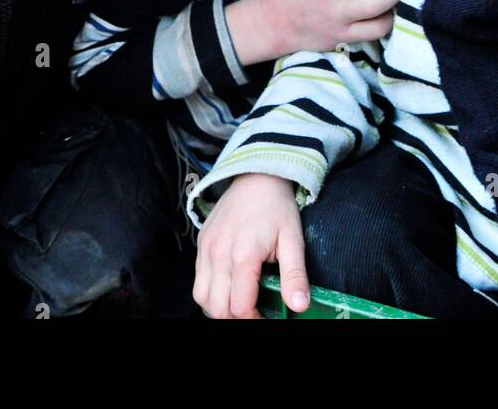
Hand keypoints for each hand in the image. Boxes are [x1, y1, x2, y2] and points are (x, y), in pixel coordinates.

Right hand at [193, 174, 310, 318]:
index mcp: (243, 256)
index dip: (254, 320)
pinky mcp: (201, 243)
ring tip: (240, 302)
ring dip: (219, 308)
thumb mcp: (293, 239)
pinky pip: (197, 280)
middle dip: (236, 318)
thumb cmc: (277, 207)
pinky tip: (229, 286)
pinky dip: (210, 292)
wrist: (257, 175)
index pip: (239, 308)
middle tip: (255, 311)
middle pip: (217, 308)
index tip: (266, 317)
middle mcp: (218, 254)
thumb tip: (300, 306)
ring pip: (201, 298)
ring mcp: (206, 249)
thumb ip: (294, 275)